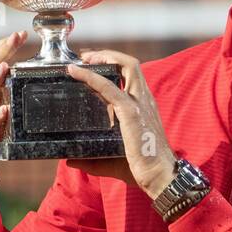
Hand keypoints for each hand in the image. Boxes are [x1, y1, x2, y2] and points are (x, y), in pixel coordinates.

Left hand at [65, 50, 176, 199]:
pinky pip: (109, 87)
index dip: (113, 65)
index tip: (92, 65)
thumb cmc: (141, 169)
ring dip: (102, 57)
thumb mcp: (111, 160)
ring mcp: (139, 103)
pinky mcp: (130, 111)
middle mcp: (144, 99)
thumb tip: (71, 160)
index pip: (131, 76)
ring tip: (82, 59)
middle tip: (85, 57)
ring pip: (126, 66)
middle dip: (107, 55)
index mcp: (143, 106)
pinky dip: (91, 76)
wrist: (160, 176)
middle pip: (131, 64)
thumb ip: (92, 159)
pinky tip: (76, 72)